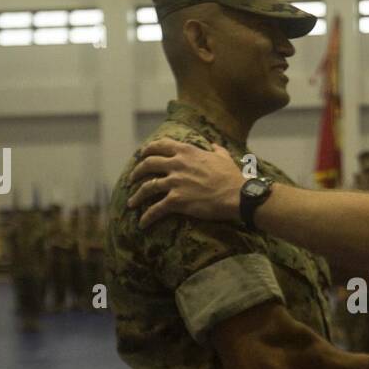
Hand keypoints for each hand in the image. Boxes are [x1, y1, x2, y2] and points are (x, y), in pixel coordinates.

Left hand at [126, 140, 244, 227]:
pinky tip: (142, 223)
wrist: (237, 195)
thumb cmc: (231, 177)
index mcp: (186, 152)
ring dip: (137, 195)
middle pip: (148, 164)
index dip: (147, 149)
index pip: (160, 145)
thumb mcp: (223, 157)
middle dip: (137, 171)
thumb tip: (213, 144)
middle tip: (132, 179)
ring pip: (147, 187)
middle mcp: (177, 164)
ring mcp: (175, 182)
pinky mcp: (176, 200)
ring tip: (131, 202)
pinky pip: (155, 209)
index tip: (141, 154)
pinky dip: (147, 216)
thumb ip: (216, 149)